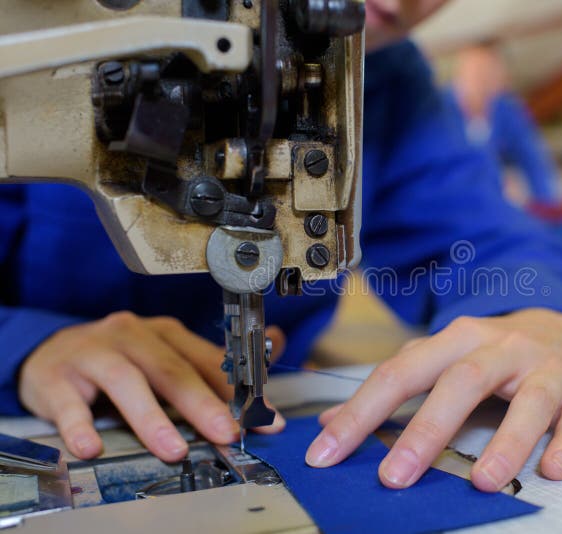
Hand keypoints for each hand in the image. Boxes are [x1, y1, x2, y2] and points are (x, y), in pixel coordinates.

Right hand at [19, 311, 285, 461]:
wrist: (48, 352)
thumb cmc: (118, 359)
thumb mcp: (163, 356)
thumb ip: (211, 366)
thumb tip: (273, 354)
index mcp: (165, 334)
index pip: (208, 362)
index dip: (238, 391)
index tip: (265, 420)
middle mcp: (133, 336)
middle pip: (172, 370)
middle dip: (203, 405)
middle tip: (226, 433)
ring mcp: (94, 354)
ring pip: (128, 383)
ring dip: (153, 419)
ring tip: (173, 449)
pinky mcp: (57, 377)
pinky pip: (69, 404)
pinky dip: (80, 426)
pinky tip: (91, 447)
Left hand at [306, 309, 561, 491]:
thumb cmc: (495, 350)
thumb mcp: (443, 357)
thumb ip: (395, 385)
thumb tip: (331, 423)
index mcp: (457, 339)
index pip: (401, 373)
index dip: (361, 412)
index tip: (327, 452)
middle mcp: (499, 348)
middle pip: (460, 382)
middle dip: (426, 430)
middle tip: (395, 475)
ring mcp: (544, 368)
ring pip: (527, 401)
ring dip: (507, 442)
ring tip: (484, 482)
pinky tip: (551, 469)